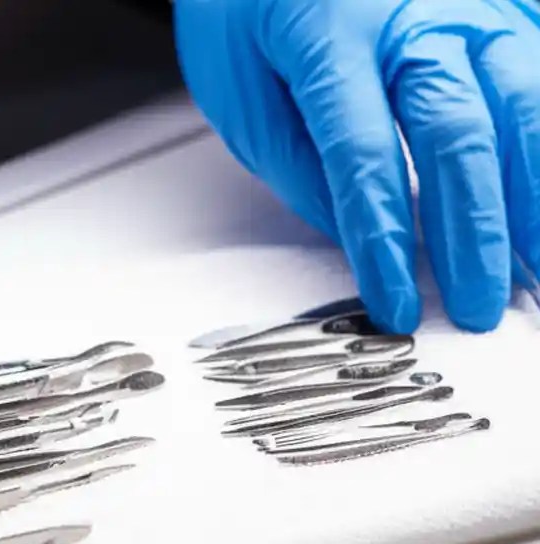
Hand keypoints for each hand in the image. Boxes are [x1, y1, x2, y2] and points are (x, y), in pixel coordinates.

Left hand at [175, 0, 539, 332]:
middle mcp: (416, 9)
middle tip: (482, 305)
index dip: (385, 241)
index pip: (365, 159)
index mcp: (331, 33)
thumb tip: (360, 234)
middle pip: (460, 134)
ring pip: (527, 97)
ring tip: (537, 265)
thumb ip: (301, 163)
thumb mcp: (240, 89)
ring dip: (535, 192)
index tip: (398, 304)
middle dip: (476, 232)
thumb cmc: (248, 3)